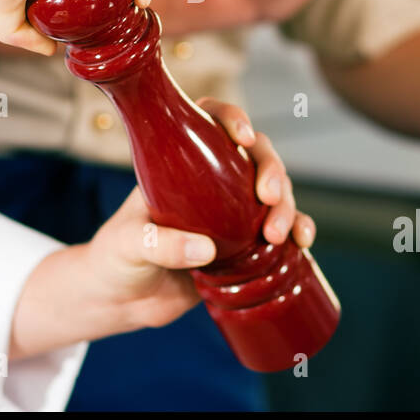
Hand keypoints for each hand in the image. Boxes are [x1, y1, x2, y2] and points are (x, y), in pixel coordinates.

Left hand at [82, 98, 314, 331]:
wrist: (121, 301)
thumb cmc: (115, 259)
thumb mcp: (128, 245)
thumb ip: (159, 244)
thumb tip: (206, 248)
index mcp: (178, 164)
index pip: (209, 121)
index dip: (231, 118)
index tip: (242, 137)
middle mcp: (211, 181)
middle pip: (254, 155)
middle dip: (271, 169)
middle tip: (268, 198)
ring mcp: (231, 213)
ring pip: (273, 192)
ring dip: (287, 205)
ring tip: (279, 234)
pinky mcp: (244, 246)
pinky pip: (280, 230)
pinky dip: (299, 230)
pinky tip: (304, 242)